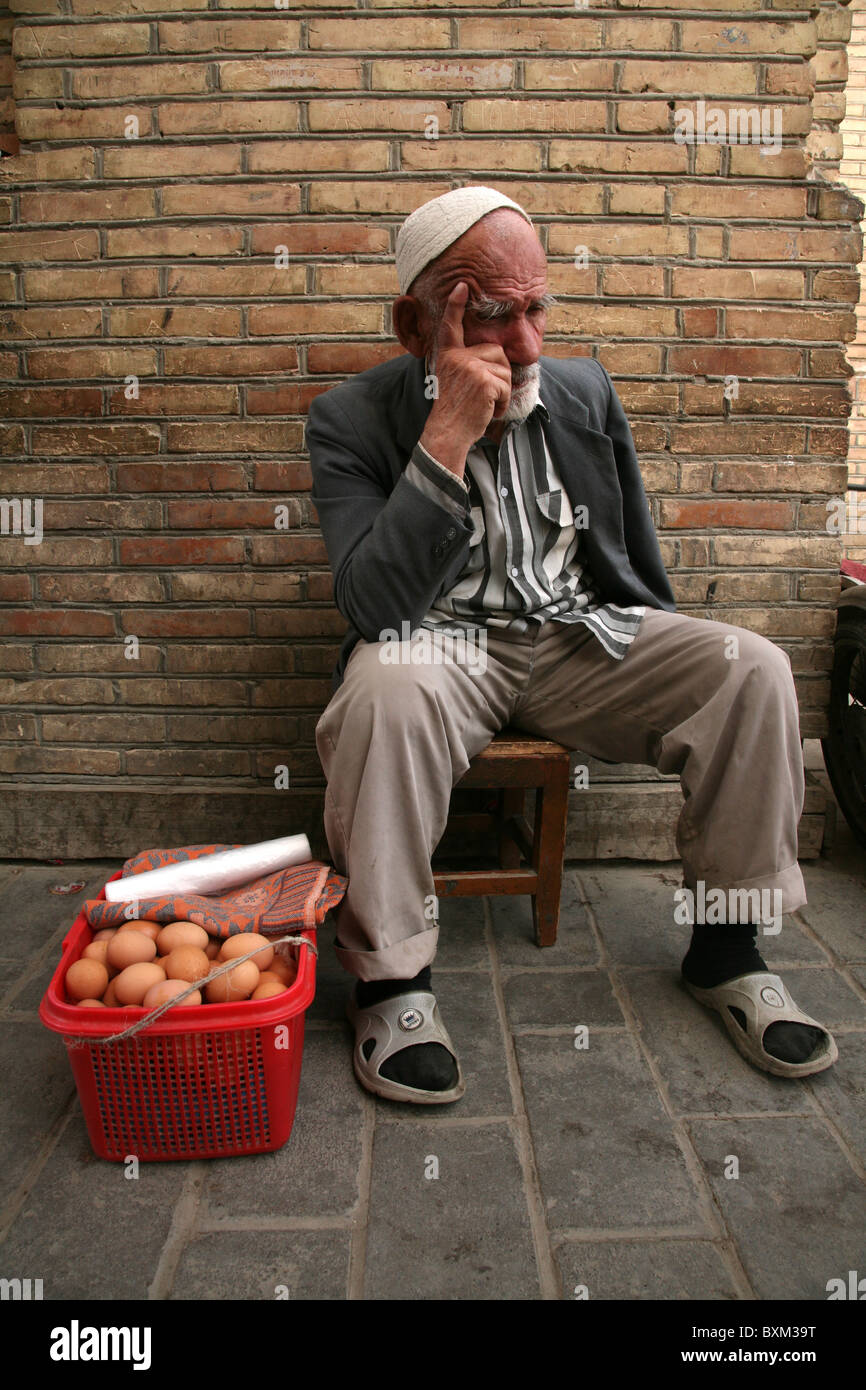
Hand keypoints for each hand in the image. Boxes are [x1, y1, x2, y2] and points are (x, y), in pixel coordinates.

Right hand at [418, 281, 512, 476]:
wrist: (448, 432)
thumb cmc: (454, 411)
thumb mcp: (454, 379)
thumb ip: (467, 363)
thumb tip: (496, 356)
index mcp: (448, 355)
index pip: (451, 325)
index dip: (456, 305)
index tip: (462, 286)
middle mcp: (458, 357)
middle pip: (496, 351)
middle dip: (499, 374)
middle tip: (483, 394)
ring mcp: (470, 367)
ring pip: (505, 369)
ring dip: (502, 390)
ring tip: (484, 403)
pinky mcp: (483, 381)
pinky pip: (506, 385)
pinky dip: (502, 401)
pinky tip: (488, 409)